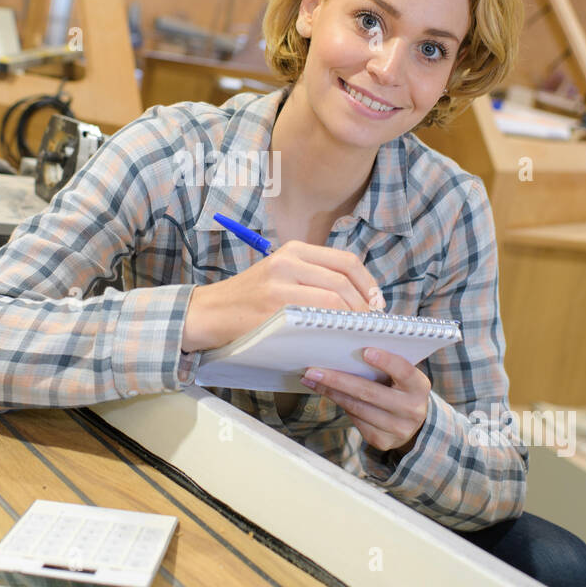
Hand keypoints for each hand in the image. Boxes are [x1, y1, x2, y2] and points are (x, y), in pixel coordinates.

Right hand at [181, 240, 384, 352]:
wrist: (209, 312)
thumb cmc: (248, 299)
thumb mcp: (280, 275)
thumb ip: (312, 278)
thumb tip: (357, 297)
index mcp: (294, 249)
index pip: (346, 261)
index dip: (368, 283)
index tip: (376, 303)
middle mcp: (287, 260)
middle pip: (343, 280)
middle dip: (364, 306)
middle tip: (371, 324)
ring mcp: (279, 283)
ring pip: (333, 298)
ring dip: (352, 318)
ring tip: (357, 332)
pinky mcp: (272, 306)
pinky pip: (314, 315)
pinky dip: (331, 327)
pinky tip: (336, 337)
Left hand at [300, 348, 429, 456]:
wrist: (415, 423)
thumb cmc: (401, 387)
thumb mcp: (402, 375)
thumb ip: (386, 362)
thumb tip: (350, 345)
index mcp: (419, 386)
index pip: (404, 371)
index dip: (386, 361)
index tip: (365, 351)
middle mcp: (412, 409)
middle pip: (370, 393)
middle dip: (338, 380)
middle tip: (313, 371)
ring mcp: (398, 429)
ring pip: (357, 408)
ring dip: (331, 392)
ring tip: (311, 380)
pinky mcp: (383, 441)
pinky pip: (356, 420)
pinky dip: (340, 404)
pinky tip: (328, 393)